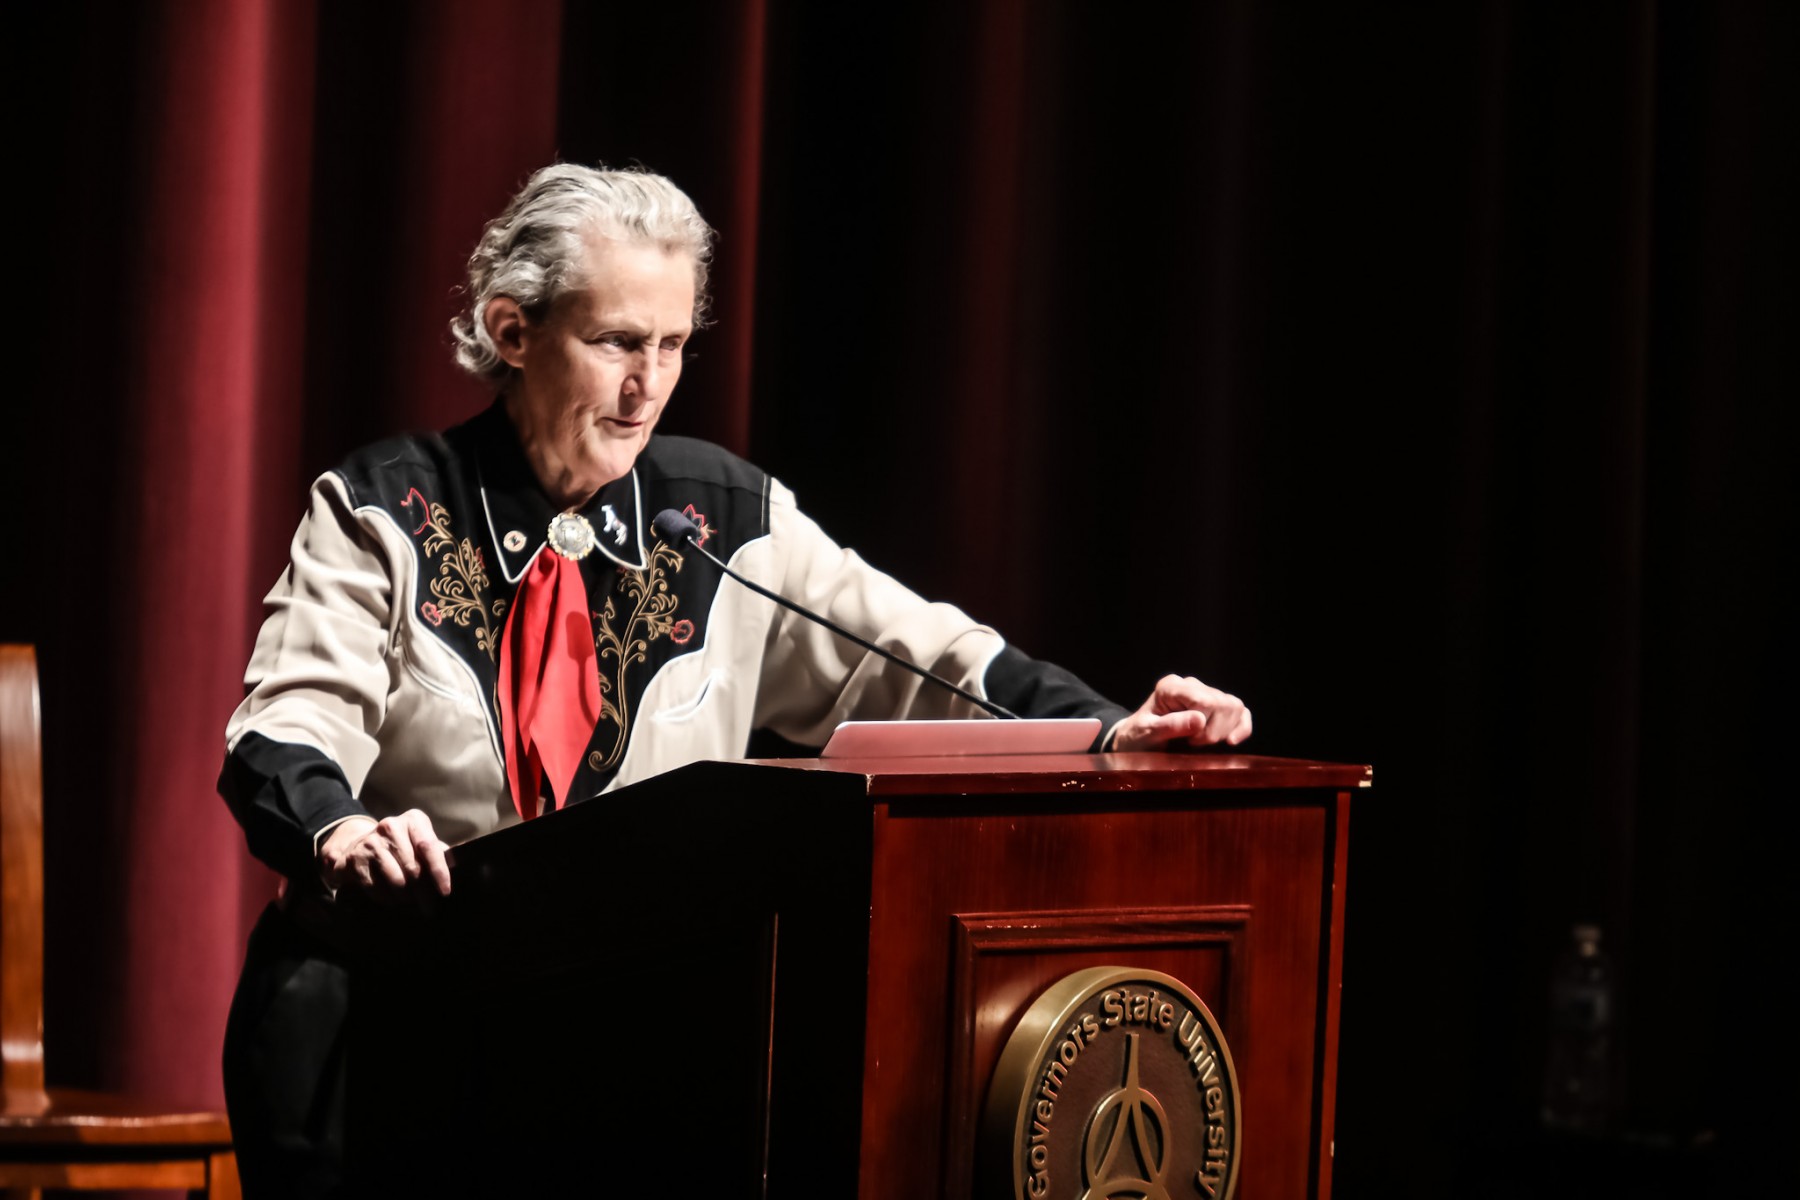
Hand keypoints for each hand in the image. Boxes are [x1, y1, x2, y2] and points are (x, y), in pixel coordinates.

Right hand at [319, 809, 451, 899]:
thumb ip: (436, 852)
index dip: (439, 871)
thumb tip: (457, 865)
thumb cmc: (400, 847)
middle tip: (430, 909)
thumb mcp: (419, 842)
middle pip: (413, 868)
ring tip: (410, 903)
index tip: (445, 892)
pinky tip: (392, 901)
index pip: (429, 847)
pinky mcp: (355, 859)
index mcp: (413, 820)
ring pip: (396, 881)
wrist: (359, 846)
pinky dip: (387, 899)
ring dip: (406, 898)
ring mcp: (371, 842)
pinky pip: (376, 888)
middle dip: (424, 893)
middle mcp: (391, 826)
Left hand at [1111, 675, 1252, 750]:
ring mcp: (1205, 694)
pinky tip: (1232, 742)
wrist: (1136, 741)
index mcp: (1171, 687)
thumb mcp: (1147, 734)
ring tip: (1202, 742)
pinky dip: (1241, 727)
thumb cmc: (1138, 737)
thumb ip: (1171, 726)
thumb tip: (1200, 720)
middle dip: (1214, 731)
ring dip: (1224, 731)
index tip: (1189, 740)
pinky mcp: (1216, 707)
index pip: (1205, 700)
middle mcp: (1190, 685)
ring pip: (1234, 706)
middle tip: (1193, 744)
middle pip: (1223, 703)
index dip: (1204, 724)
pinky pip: (1241, 712)